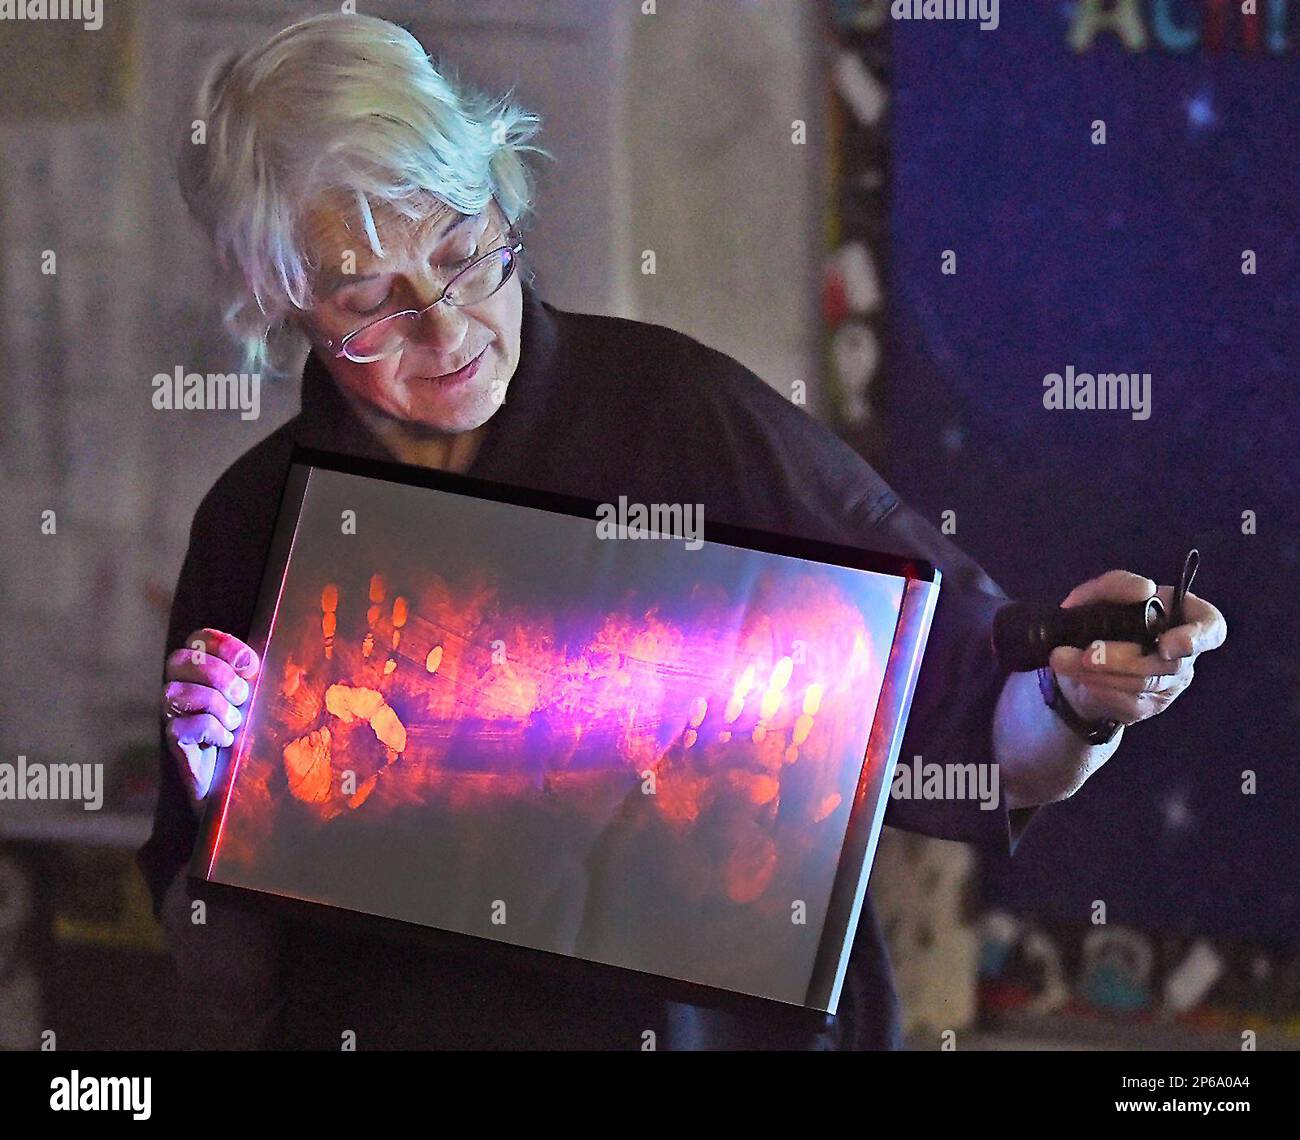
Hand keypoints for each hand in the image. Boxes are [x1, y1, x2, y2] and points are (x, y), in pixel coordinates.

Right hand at [163, 628, 260, 814]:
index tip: (250, 664)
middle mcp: (180, 687)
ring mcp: (171, 715)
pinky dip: (211, 731)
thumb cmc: (253, 735)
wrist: (243, 786)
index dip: (222, 644)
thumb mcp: (261, 699)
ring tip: (236, 723)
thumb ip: (259, 676)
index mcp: (201, 670)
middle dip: (218, 675)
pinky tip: (225, 742)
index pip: (197, 638)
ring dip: (216, 705)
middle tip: (242, 696)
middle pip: (180, 659)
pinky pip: (182, 726)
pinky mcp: (173, 742)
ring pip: (178, 692)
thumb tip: (265, 663)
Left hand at [1048, 570, 1226, 726]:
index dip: (1198, 638)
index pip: (1212, 628)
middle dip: (1123, 659)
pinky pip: (1127, 702)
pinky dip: (1097, 687)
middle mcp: (1184, 654)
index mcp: (1184, 618)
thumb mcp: (1101, 595)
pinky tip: (1075, 675)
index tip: (1168, 644)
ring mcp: (1168, 685)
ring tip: (1063, 660)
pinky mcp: (1145, 707)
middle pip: (1167, 663)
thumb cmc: (1101, 619)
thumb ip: (1118, 584)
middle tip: (1087, 654)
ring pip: (1143, 684)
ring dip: (1100, 674)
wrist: (1074, 660)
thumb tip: (1145, 588)